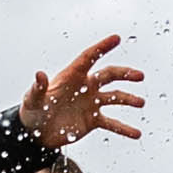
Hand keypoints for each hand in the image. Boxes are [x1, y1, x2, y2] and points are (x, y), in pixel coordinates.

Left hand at [19, 35, 145, 146]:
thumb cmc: (32, 112)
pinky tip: (136, 133)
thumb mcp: (32, 100)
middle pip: (109, 75)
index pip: (89, 57)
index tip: (116, 38)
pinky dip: (124, 128)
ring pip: (115, 97)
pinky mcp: (93, 120)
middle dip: (125, 74)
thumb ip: (38, 88)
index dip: (102, 47)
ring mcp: (91, 103)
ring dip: (128, 99)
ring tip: (140, 103)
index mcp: (72, 76)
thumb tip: (40, 74)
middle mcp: (85, 86)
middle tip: (140, 76)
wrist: (36, 134)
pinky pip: (112, 123)